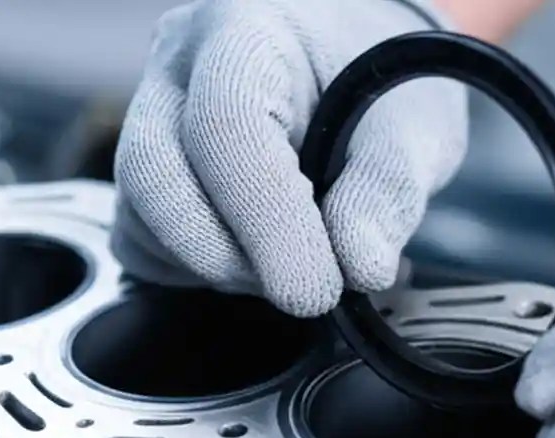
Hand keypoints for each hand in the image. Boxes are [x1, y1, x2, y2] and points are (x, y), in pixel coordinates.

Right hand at [112, 0, 466, 316]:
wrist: (363, 71)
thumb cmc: (382, 85)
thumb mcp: (413, 124)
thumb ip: (389, 188)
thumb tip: (360, 265)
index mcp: (246, 33)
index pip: (226, 127)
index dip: (268, 221)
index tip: (317, 288)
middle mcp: (179, 67)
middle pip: (154, 173)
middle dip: (229, 256)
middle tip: (308, 288)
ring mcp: (149, 120)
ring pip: (141, 217)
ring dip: (217, 268)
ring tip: (296, 266)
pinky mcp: (146, 176)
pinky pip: (141, 242)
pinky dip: (197, 273)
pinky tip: (259, 261)